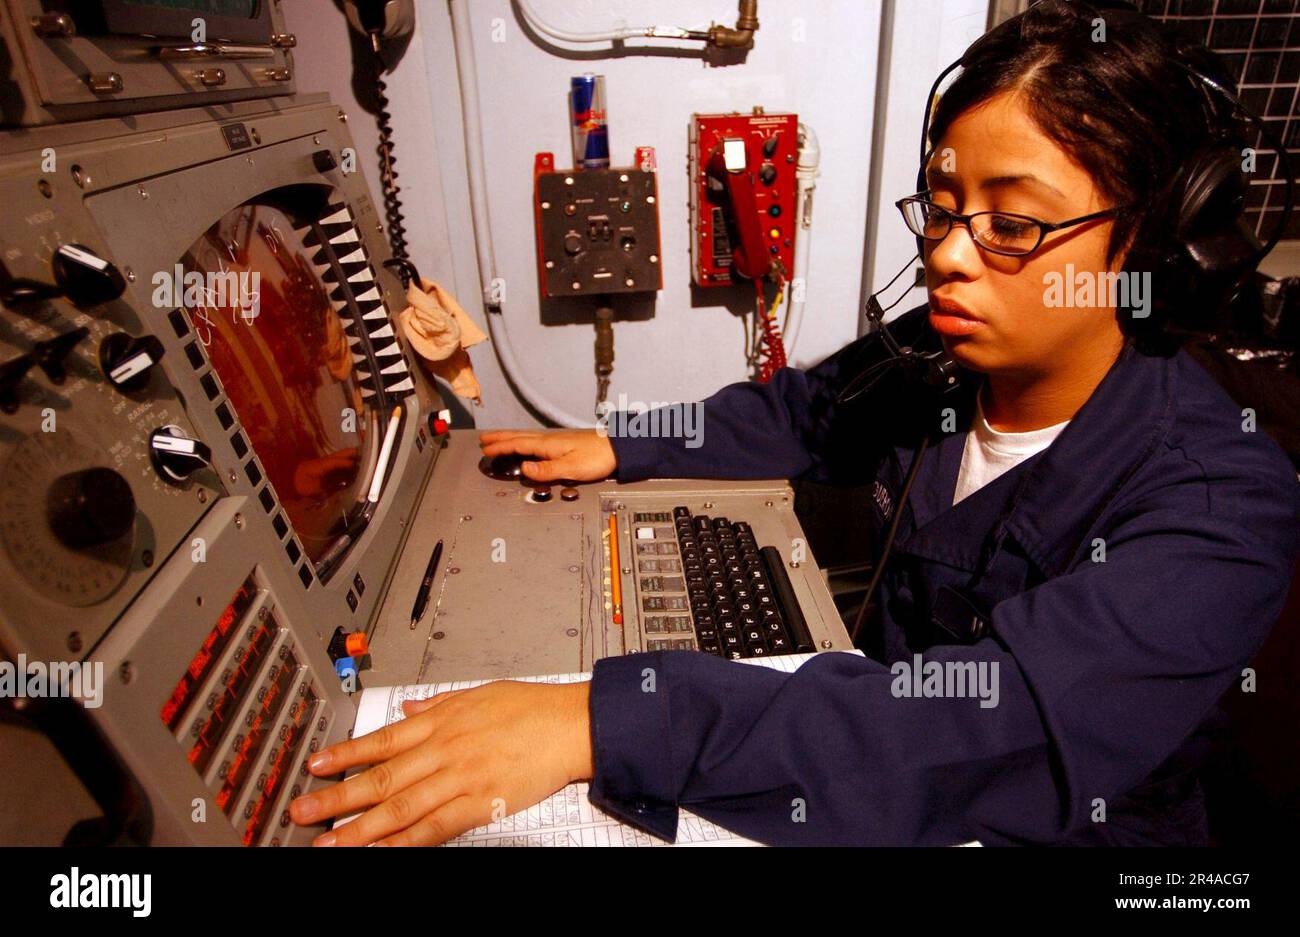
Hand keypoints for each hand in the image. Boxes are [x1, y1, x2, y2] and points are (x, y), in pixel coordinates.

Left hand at [289, 681, 593, 845]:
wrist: (570, 724)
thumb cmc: (531, 707)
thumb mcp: (478, 693)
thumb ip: (437, 706)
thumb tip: (407, 710)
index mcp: (441, 721)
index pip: (381, 740)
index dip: (344, 755)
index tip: (316, 766)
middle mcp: (443, 749)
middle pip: (380, 778)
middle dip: (337, 797)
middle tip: (303, 812)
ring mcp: (459, 778)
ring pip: (400, 808)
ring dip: (360, 829)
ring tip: (330, 843)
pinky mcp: (480, 803)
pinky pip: (435, 828)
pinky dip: (406, 843)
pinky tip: (383, 852)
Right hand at [478, 429, 616, 482]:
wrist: (617, 449)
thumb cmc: (597, 458)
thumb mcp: (571, 467)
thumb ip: (546, 470)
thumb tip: (524, 469)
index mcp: (548, 445)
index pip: (518, 445)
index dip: (500, 447)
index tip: (485, 449)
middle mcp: (549, 440)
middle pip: (518, 437)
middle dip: (499, 438)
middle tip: (483, 439)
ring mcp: (555, 440)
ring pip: (525, 437)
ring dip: (508, 438)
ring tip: (497, 439)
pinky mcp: (562, 444)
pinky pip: (533, 441)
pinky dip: (521, 441)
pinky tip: (524, 445)